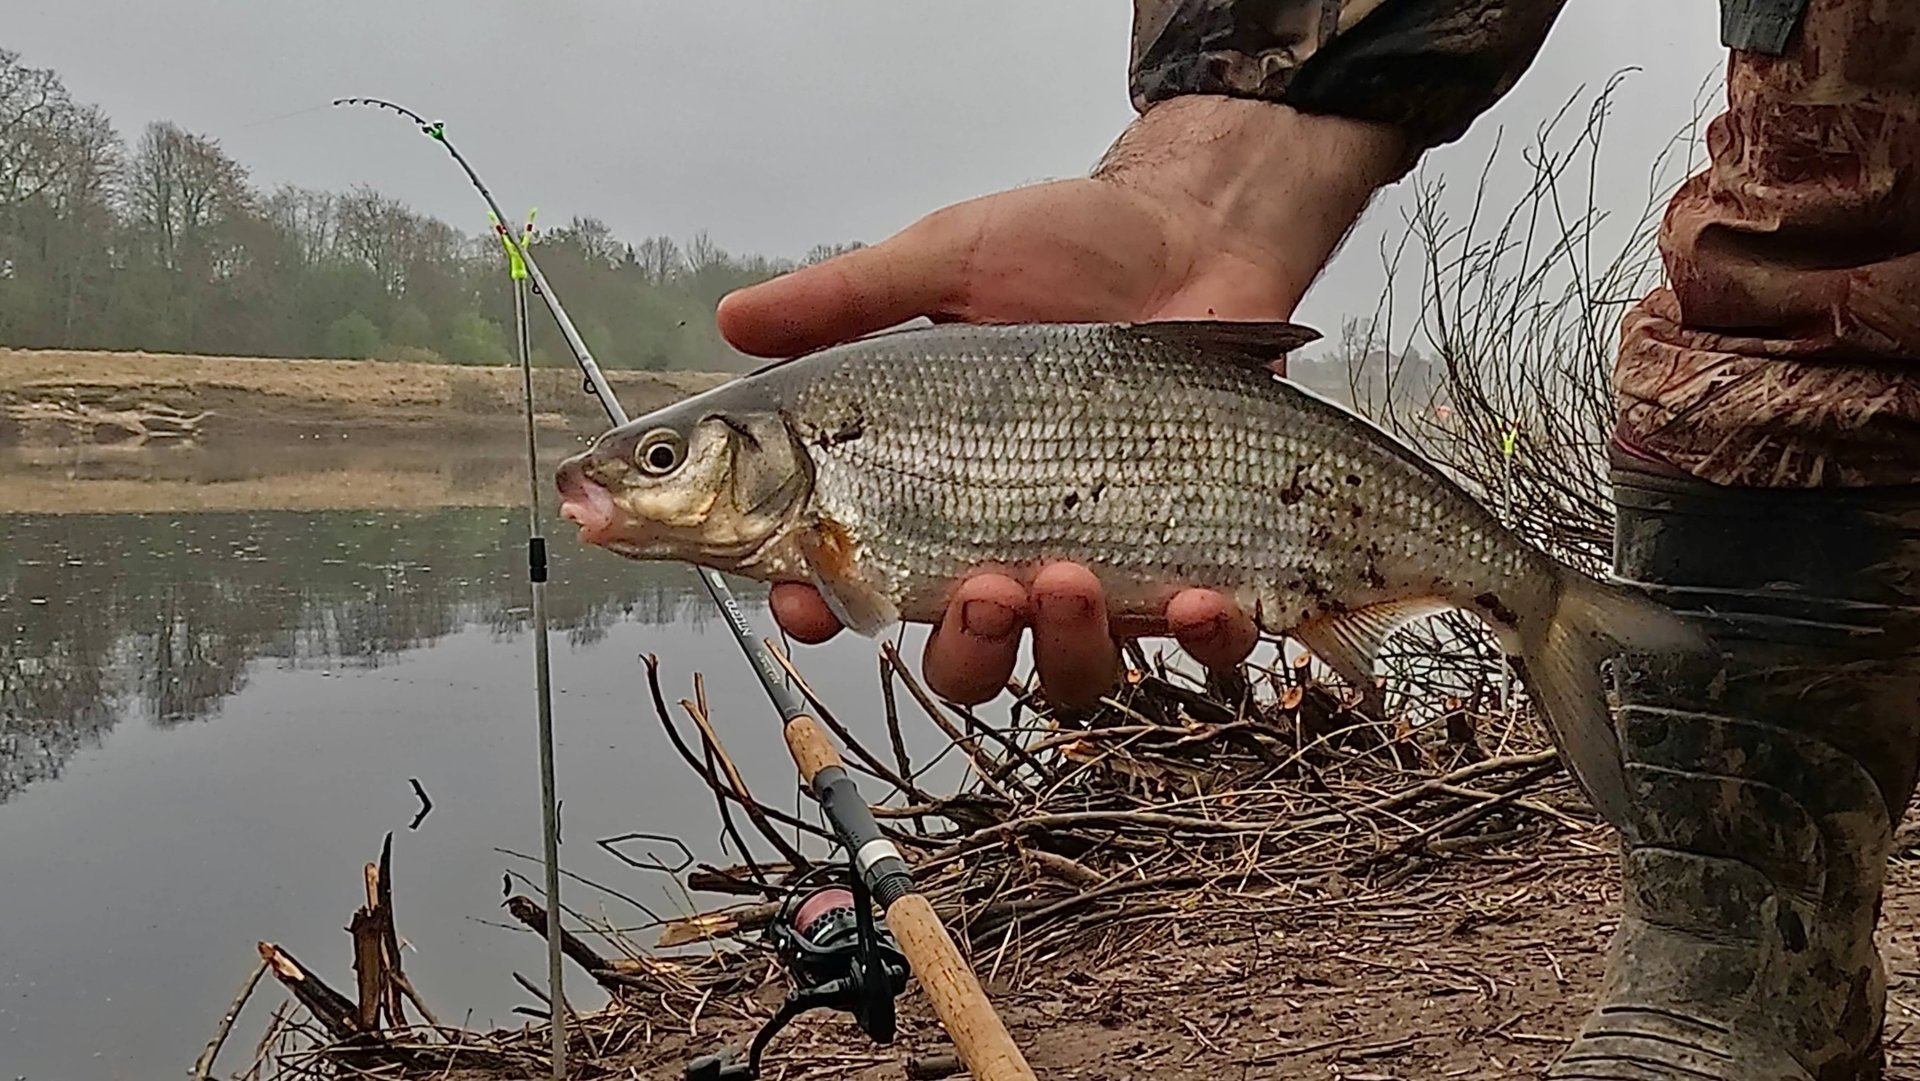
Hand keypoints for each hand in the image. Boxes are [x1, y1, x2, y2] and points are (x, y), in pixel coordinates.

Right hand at [718, 97, 1404, 707]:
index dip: (816, 608)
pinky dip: (1205, 638)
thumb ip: (845, 300)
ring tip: (1072, 579)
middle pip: (961, 658)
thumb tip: (731, 320)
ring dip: (1065, 648)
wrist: (1197, 227)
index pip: (850, 578)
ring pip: (1068, 670)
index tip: (808, 600)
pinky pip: (1206, 643)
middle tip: (982, 589)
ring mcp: (1105, 561)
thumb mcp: (948, 258)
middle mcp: (1008, 542)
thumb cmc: (1068, 242)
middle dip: (964, 648)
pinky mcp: (1200, 557)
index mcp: (930, 487)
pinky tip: (1202, 598)